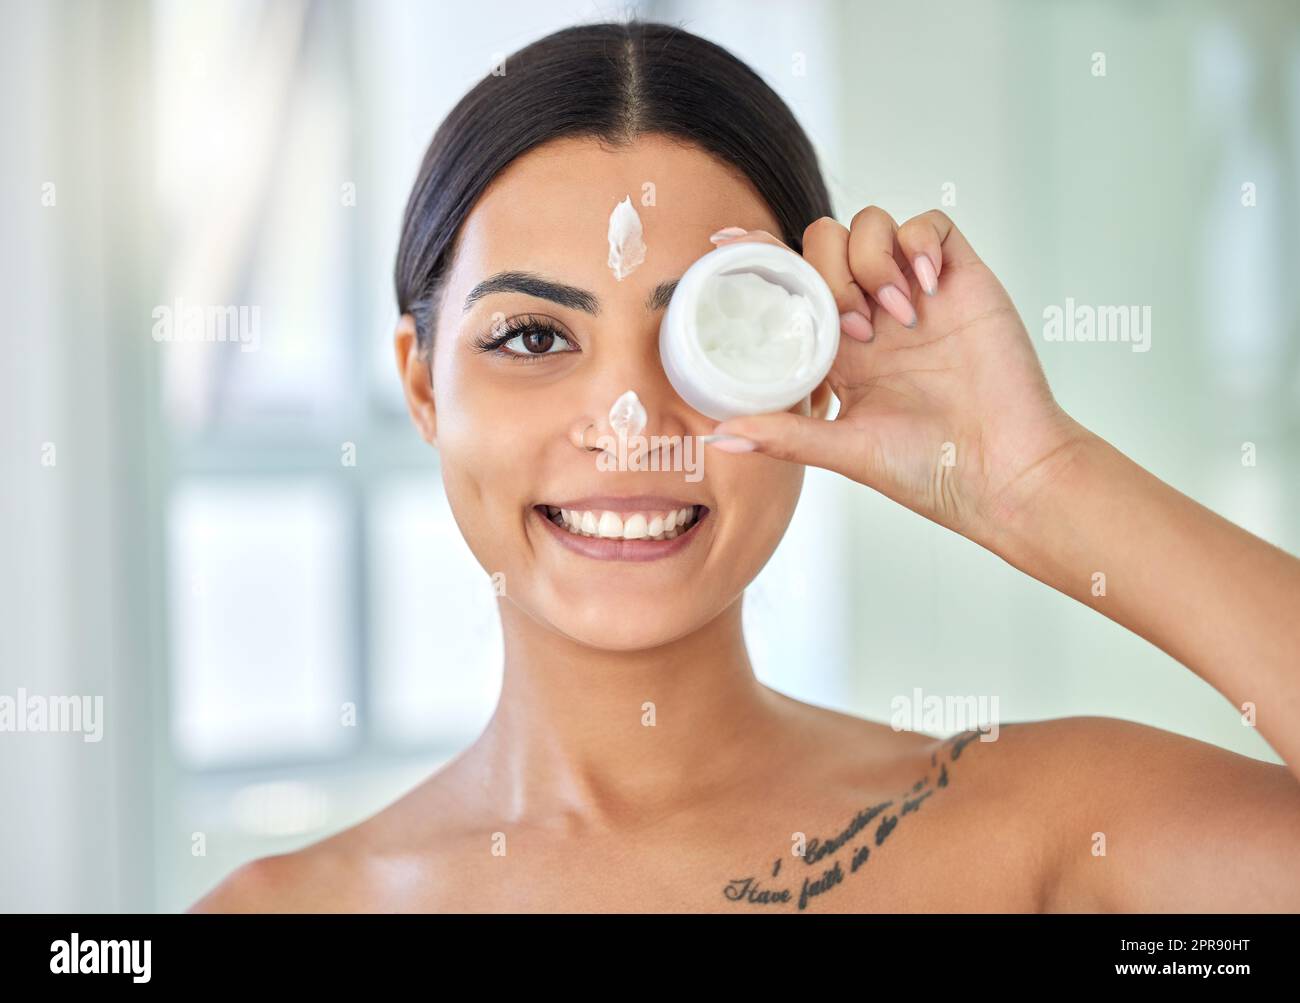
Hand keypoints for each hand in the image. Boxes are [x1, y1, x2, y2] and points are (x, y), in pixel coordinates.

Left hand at [708, 209, 1091, 547]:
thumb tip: (719, 436)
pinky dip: (920, 241)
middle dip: (827, 273)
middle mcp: (871, 314)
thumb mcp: (845, 451)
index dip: (761, 257)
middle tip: (857, 330)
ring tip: (895, 316)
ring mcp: (916, 293)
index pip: (791, 283)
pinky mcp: (961, 279)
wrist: (1004, 469)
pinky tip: (928, 287)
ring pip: (871, 224)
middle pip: (824, 242)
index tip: (729, 244)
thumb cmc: (929, 469)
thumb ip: (785, 435)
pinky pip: (931, 224)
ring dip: (871, 260)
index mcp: (837, 349)